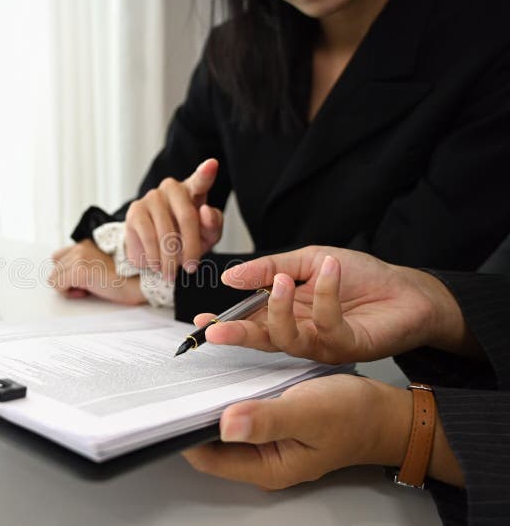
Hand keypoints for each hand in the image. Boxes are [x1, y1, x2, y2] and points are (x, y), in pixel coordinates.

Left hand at [48, 239, 145, 304]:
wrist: (140, 282)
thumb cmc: (125, 278)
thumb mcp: (101, 265)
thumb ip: (84, 264)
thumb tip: (65, 279)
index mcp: (87, 244)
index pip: (58, 257)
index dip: (66, 271)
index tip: (81, 279)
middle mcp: (81, 247)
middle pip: (54, 268)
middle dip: (67, 280)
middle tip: (86, 286)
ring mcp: (80, 258)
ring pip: (54, 277)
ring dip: (67, 286)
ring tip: (87, 288)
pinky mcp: (80, 271)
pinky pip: (58, 286)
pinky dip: (69, 293)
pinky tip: (86, 292)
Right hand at [125, 159, 223, 279]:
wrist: (155, 252)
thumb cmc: (185, 240)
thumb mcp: (206, 237)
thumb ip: (212, 225)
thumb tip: (205, 211)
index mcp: (194, 190)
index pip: (201, 179)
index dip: (205, 173)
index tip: (212, 165)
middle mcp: (172, 188)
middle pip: (187, 216)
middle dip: (191, 247)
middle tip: (191, 267)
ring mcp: (152, 197)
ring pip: (166, 230)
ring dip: (171, 257)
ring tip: (172, 272)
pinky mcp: (135, 211)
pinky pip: (148, 236)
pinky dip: (154, 255)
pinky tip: (156, 264)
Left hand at [183, 374, 463, 488]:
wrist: (386, 412)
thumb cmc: (355, 416)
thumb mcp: (311, 413)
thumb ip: (269, 420)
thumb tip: (226, 424)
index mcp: (267, 466)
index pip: (207, 458)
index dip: (185, 431)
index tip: (173, 402)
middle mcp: (262, 456)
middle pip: (211, 440)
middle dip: (195, 412)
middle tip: (182, 381)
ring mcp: (266, 439)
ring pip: (224, 421)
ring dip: (212, 398)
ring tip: (198, 371)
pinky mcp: (272, 420)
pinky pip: (240, 407)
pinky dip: (230, 390)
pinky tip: (225, 369)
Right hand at [194, 246, 475, 363]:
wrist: (406, 288)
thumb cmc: (359, 276)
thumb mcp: (308, 260)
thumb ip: (269, 268)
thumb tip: (230, 276)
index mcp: (286, 313)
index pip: (249, 320)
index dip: (225, 321)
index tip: (202, 321)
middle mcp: (300, 332)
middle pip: (261, 339)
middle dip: (237, 335)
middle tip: (217, 330)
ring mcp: (322, 343)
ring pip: (288, 338)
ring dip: (279, 310)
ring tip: (282, 280)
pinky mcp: (346, 346)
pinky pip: (326, 325)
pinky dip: (326, 294)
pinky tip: (330, 270)